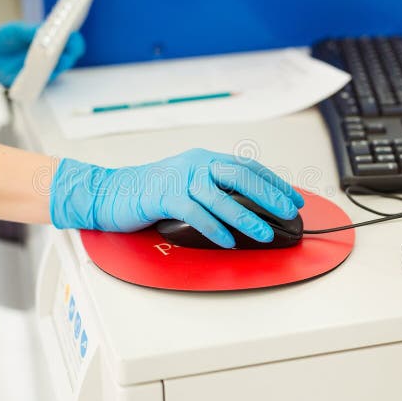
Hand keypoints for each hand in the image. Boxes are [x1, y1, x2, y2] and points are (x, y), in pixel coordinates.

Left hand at [0, 22, 84, 86]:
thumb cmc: (2, 39)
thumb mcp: (16, 30)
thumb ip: (31, 31)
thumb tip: (46, 31)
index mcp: (49, 38)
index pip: (70, 38)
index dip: (74, 37)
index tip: (73, 35)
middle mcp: (50, 54)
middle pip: (70, 55)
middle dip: (72, 51)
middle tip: (68, 49)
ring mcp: (44, 68)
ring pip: (60, 68)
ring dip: (61, 64)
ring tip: (57, 60)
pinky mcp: (34, 81)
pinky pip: (45, 80)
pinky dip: (46, 76)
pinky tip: (43, 71)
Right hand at [49, 148, 304, 247]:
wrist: (109, 191)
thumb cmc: (148, 191)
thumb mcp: (185, 183)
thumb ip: (212, 189)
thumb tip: (246, 207)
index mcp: (204, 159)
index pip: (247, 167)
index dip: (274, 182)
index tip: (292, 198)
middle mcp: (195, 164)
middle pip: (241, 176)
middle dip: (269, 195)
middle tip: (288, 213)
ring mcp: (179, 178)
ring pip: (221, 197)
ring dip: (246, 217)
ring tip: (264, 234)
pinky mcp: (164, 196)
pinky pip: (196, 212)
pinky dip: (214, 228)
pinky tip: (227, 241)